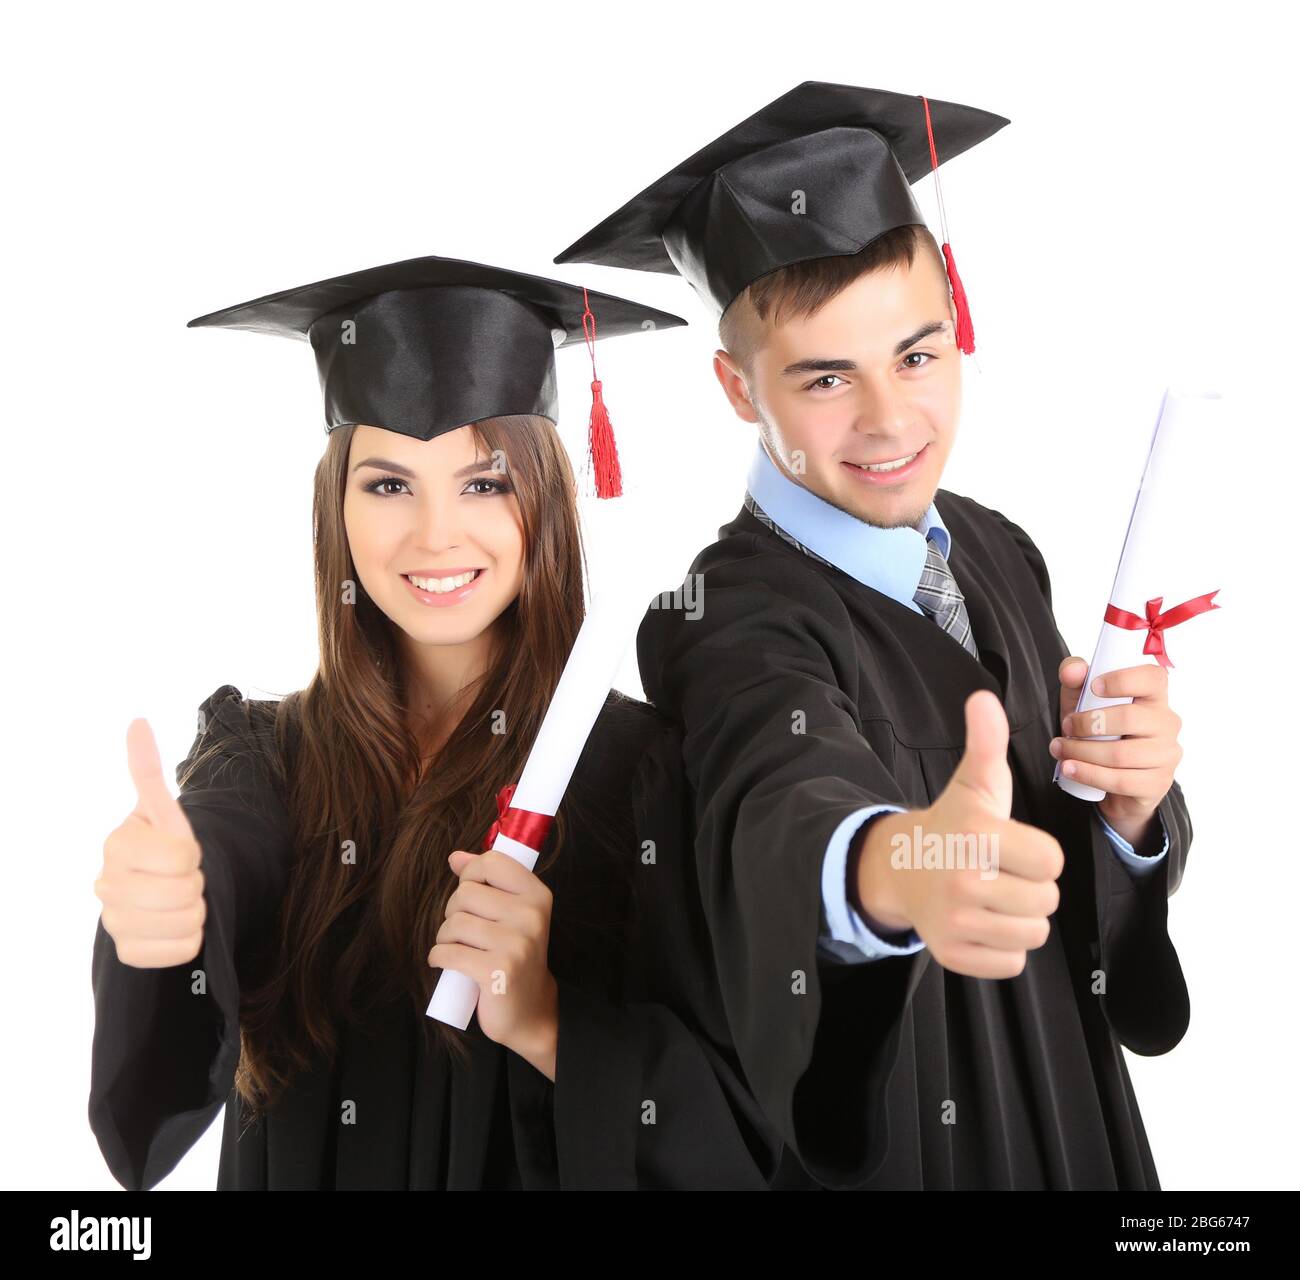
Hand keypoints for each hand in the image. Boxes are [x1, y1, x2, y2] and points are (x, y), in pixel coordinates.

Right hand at [95, 720, 205, 967]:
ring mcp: (113, 920)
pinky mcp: (126, 951)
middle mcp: (106, 883)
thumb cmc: (165, 844)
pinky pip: (179, 951)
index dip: (194, 853)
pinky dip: (188, 941)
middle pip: (185, 892)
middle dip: (197, 884)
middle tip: (184, 878)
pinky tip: (173, 926)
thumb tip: (137, 721)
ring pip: (186, 923)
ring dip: (195, 912)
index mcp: (118, 843)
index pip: (184, 855)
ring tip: (180, 900)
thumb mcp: (164, 808)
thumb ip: (147, 769)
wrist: (159, 887)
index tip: (183, 852)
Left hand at [427, 849, 558, 1077]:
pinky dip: (439, 958)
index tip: (471, 896)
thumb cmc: (514, 956)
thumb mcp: (510, 914)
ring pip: (454, 924)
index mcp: (537, 895)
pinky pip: (448, 952)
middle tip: (464, 932)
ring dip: (445, 938)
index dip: (470, 875)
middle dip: (453, 912)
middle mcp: (532, 915)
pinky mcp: (498, 971)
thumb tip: (455, 857)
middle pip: (465, 893)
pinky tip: (446, 964)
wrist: (531, 1011)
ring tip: (458, 949)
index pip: (492, 862)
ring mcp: (517, 943)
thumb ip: (486, 881)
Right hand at [856, 690, 1062, 978]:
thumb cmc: (952, 825)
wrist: (900, 868)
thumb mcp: (974, 783)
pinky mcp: (953, 955)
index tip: (1012, 845)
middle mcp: (963, 882)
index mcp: (977, 837)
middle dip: (1031, 886)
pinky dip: (1003, 947)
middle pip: (1046, 900)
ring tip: (995, 896)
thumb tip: (983, 699)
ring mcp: (956, 922)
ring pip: (1033, 934)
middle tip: (1002, 872)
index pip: (1051, 861)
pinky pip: (1011, 962)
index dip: (1039, 853)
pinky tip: (983, 921)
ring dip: (1021, 917)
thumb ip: (987, 742)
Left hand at [1051, 656, 1181, 848]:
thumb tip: (1073, 670)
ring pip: (1121, 754)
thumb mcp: (1082, 701)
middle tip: (1066, 727)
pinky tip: (1070, 768)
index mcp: (1154, 696)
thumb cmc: (1100, 731)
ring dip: (1081, 752)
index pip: (1153, 678)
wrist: (1110, 778)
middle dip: (1088, 723)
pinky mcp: (1157, 783)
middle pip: (1129, 718)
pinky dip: (1088, 774)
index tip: (1094, 686)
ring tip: (1059, 749)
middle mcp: (1167, 723)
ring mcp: (1166, 755)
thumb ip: (1075, 679)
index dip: (1123, 679)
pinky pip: (1121, 781)